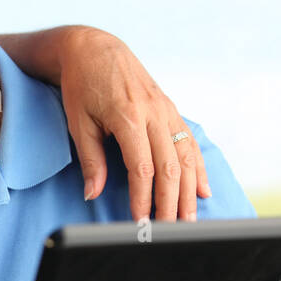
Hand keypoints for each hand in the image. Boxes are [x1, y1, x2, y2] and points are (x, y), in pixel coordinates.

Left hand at [56, 26, 211, 221]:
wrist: (95, 48)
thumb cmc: (82, 86)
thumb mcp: (78, 122)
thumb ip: (90, 159)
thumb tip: (92, 193)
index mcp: (129, 117)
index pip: (142, 167)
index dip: (143, 198)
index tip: (140, 222)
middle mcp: (154, 113)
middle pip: (169, 167)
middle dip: (170, 203)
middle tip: (168, 232)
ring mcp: (166, 110)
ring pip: (185, 157)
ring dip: (188, 192)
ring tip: (188, 221)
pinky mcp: (171, 109)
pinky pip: (189, 142)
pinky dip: (197, 168)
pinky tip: (202, 191)